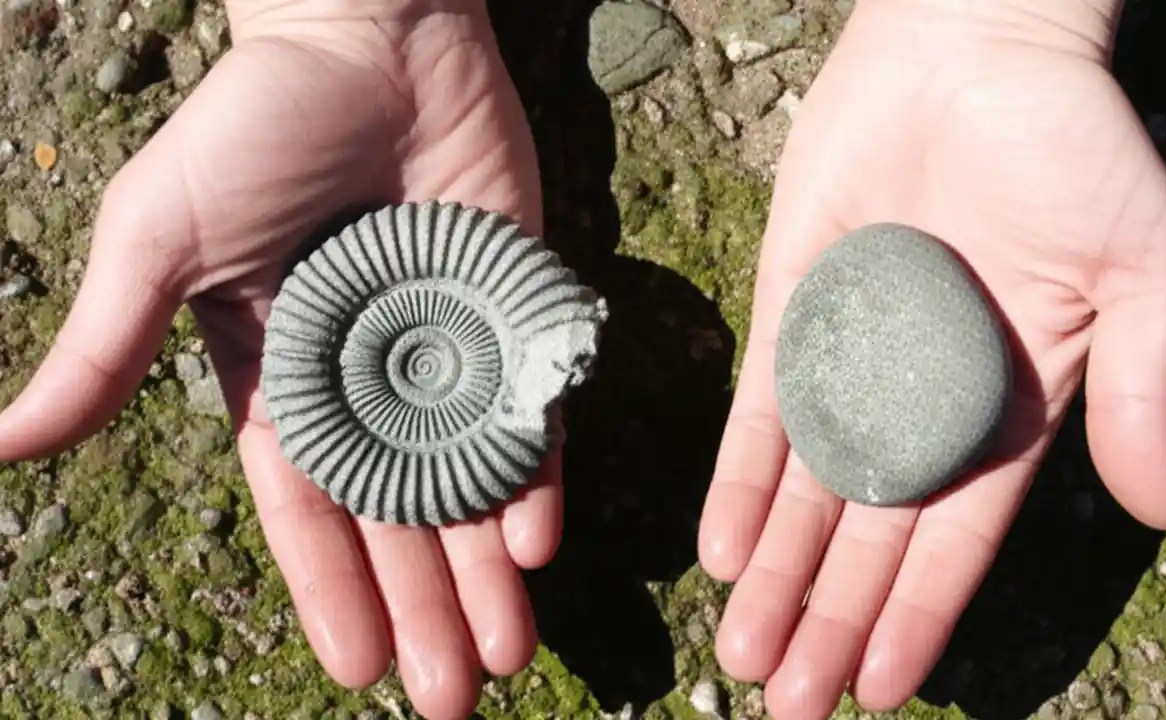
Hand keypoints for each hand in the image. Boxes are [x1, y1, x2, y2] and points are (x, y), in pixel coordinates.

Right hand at [0, 2, 552, 716]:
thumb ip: (105, 348)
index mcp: (282, 380)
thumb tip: (3, 447)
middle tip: (453, 698)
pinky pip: (531, 410)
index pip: (308, 512)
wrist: (368, 36)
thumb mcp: (159, 239)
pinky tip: (540, 543)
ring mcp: (447, 351)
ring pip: (470, 483)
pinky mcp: (514, 310)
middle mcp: (370, 382)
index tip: (357, 675)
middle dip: (423, 610)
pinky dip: (537, 474)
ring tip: (509, 654)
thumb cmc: (252, 127)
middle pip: (400, 519)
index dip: (332, 592)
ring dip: (486, 571)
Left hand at [697, 1, 1165, 716]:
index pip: (955, 541)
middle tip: (786, 703)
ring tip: (742, 654)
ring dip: (773, 574)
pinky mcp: (791, 309)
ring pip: (805, 493)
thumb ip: (1144, 395)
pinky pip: (761, 413)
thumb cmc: (1079, 145)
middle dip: (828, 620)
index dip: (917, 616)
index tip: (880, 690)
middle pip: (869, 538)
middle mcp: (922, 399)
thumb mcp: (1149, 272)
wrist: (978, 42)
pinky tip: (716, 549)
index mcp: (1009, 408)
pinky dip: (738, 482)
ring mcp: (851, 358)